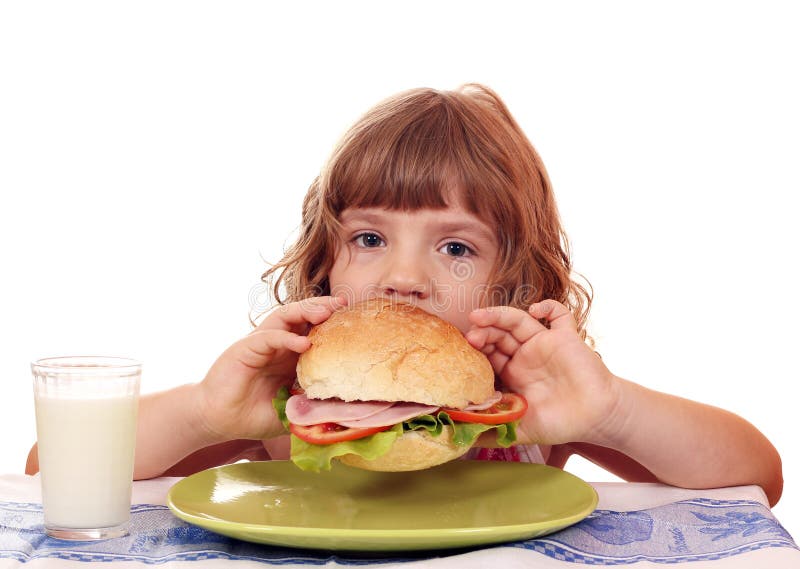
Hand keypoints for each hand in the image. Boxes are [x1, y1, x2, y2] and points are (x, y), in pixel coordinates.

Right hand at [196, 295, 347, 442]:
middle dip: (324, 307)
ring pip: (286, 317)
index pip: (314, 330)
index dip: (333, 322)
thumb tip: (344, 415)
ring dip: (307, 311)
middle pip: (302, 316)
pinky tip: (303, 343)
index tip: (356, 318)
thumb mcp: (291, 412)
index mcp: (290, 356)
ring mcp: (261, 343)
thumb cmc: (253, 416)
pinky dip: (286, 337)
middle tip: (345, 304)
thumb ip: (312, 409)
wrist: (219, 420)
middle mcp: (277, 344)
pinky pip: (269, 336)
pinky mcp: (246, 348)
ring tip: (327, 312)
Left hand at [465, 299, 619, 445]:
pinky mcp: (566, 337)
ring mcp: (544, 344)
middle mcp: (525, 355)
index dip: (475, 351)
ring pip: (517, 320)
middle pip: (498, 334)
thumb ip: (493, 431)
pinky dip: (548, 306)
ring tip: (479, 317)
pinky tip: (535, 310)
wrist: (597, 419)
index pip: (487, 354)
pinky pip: (559, 314)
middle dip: (482, 333)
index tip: (462, 354)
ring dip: (498, 315)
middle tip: (470, 337)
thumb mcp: (520, 431)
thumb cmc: (561, 424)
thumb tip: (461, 440)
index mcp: (512, 374)